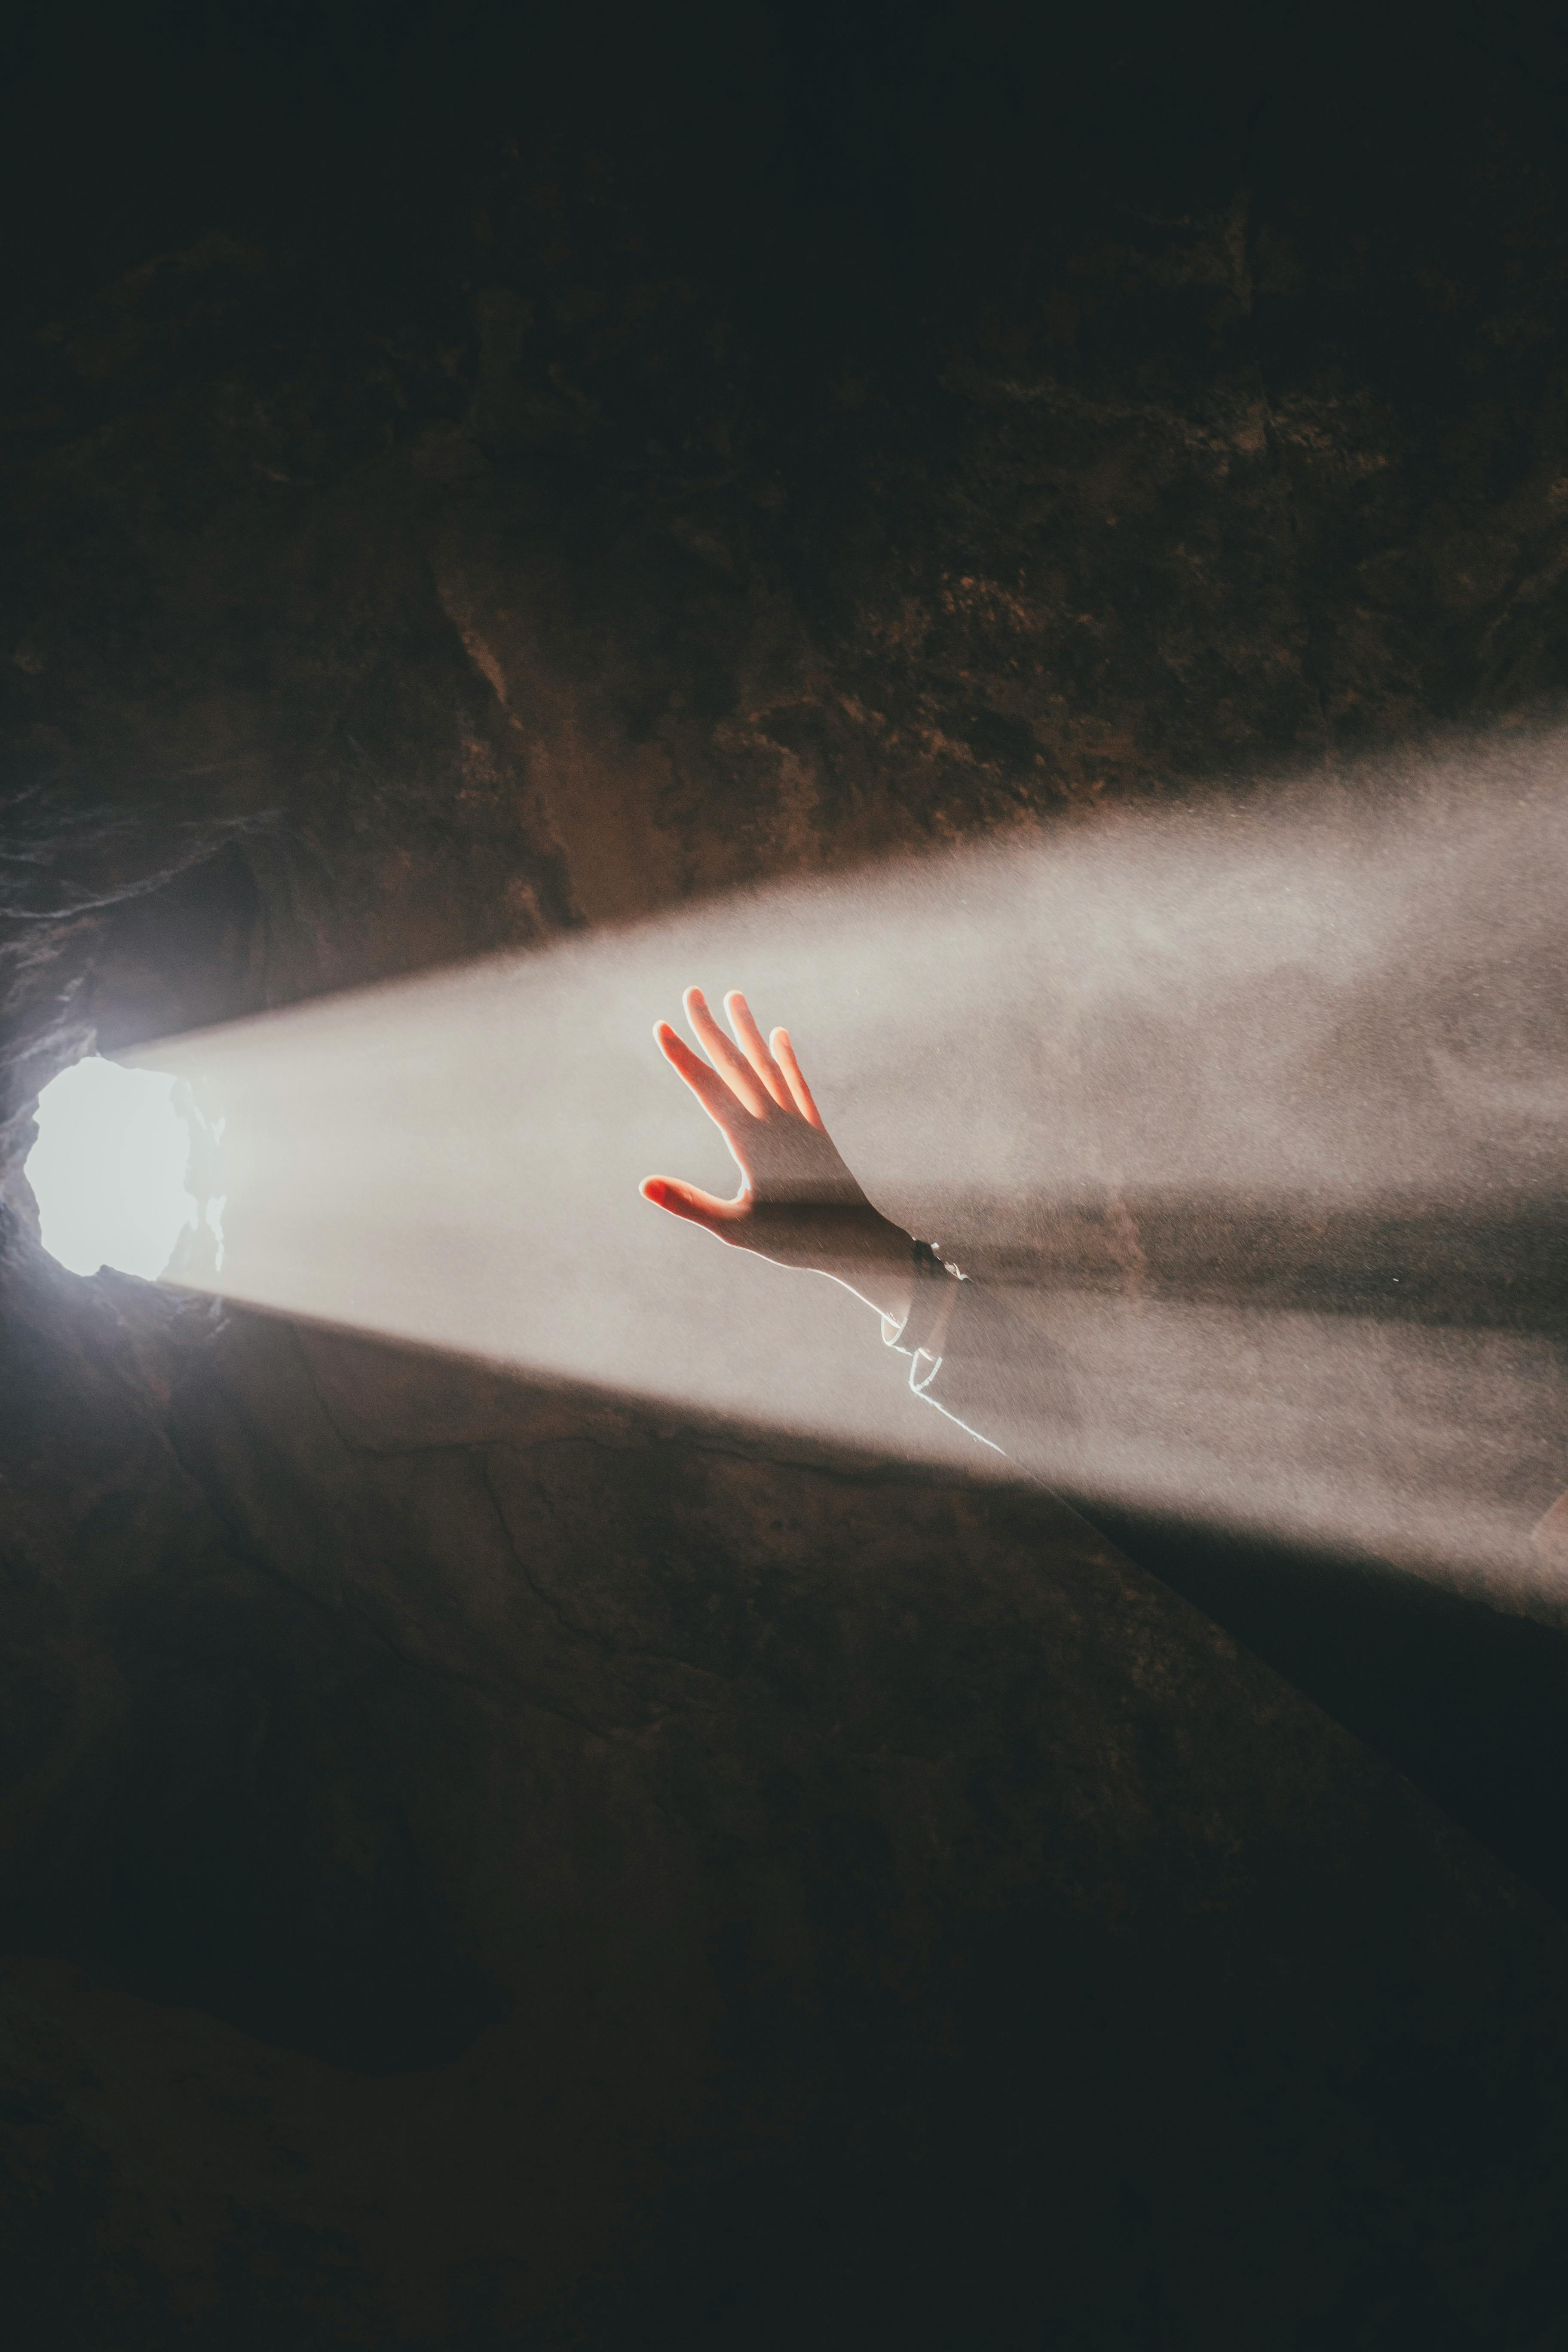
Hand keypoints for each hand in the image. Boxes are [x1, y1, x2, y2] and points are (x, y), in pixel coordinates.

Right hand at [640, 987, 914, 1327]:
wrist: (857, 1242)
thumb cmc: (793, 1242)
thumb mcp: (734, 1230)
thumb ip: (689, 1204)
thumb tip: (643, 1185)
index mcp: (750, 1141)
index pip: (708, 1089)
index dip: (683, 1057)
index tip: (662, 1025)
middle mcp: (774, 1121)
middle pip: (736, 1065)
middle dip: (710, 1028)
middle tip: (691, 991)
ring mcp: (797, 1121)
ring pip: (767, 1064)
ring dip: (748, 1030)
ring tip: (734, 995)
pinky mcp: (815, 1129)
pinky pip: (797, 1083)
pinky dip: (786, 1058)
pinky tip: (780, 1036)